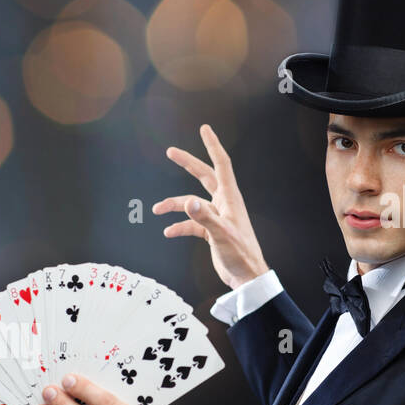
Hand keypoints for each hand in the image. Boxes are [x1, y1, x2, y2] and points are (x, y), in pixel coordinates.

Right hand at [154, 123, 269, 290]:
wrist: (245, 275)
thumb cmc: (241, 254)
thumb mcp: (221, 234)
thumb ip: (204, 218)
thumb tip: (187, 203)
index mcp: (230, 198)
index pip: (221, 165)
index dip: (212, 146)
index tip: (204, 129)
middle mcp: (223, 203)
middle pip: (204, 176)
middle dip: (188, 163)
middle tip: (171, 152)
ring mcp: (216, 216)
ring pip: (191, 203)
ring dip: (174, 205)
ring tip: (158, 209)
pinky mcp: (211, 230)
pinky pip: (191, 223)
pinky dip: (180, 226)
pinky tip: (169, 232)